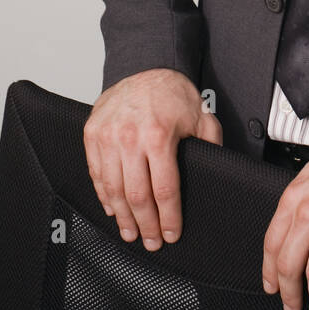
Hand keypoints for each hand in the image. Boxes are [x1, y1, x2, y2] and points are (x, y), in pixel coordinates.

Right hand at [83, 68, 221, 249]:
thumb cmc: (173, 94)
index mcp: (159, 135)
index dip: (168, 218)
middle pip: (137, 196)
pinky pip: (96, 174)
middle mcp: (130, 137)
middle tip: (150, 242)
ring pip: (113, 189)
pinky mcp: (92, 134)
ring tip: (130, 232)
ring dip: (122, 217)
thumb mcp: (202, 118)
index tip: (171, 234)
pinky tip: (113, 209)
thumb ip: (210, 147)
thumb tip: (216, 175)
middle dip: (145, 225)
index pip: (164, 189)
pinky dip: (104, 196)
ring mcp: (107, 136)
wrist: (144, 67)